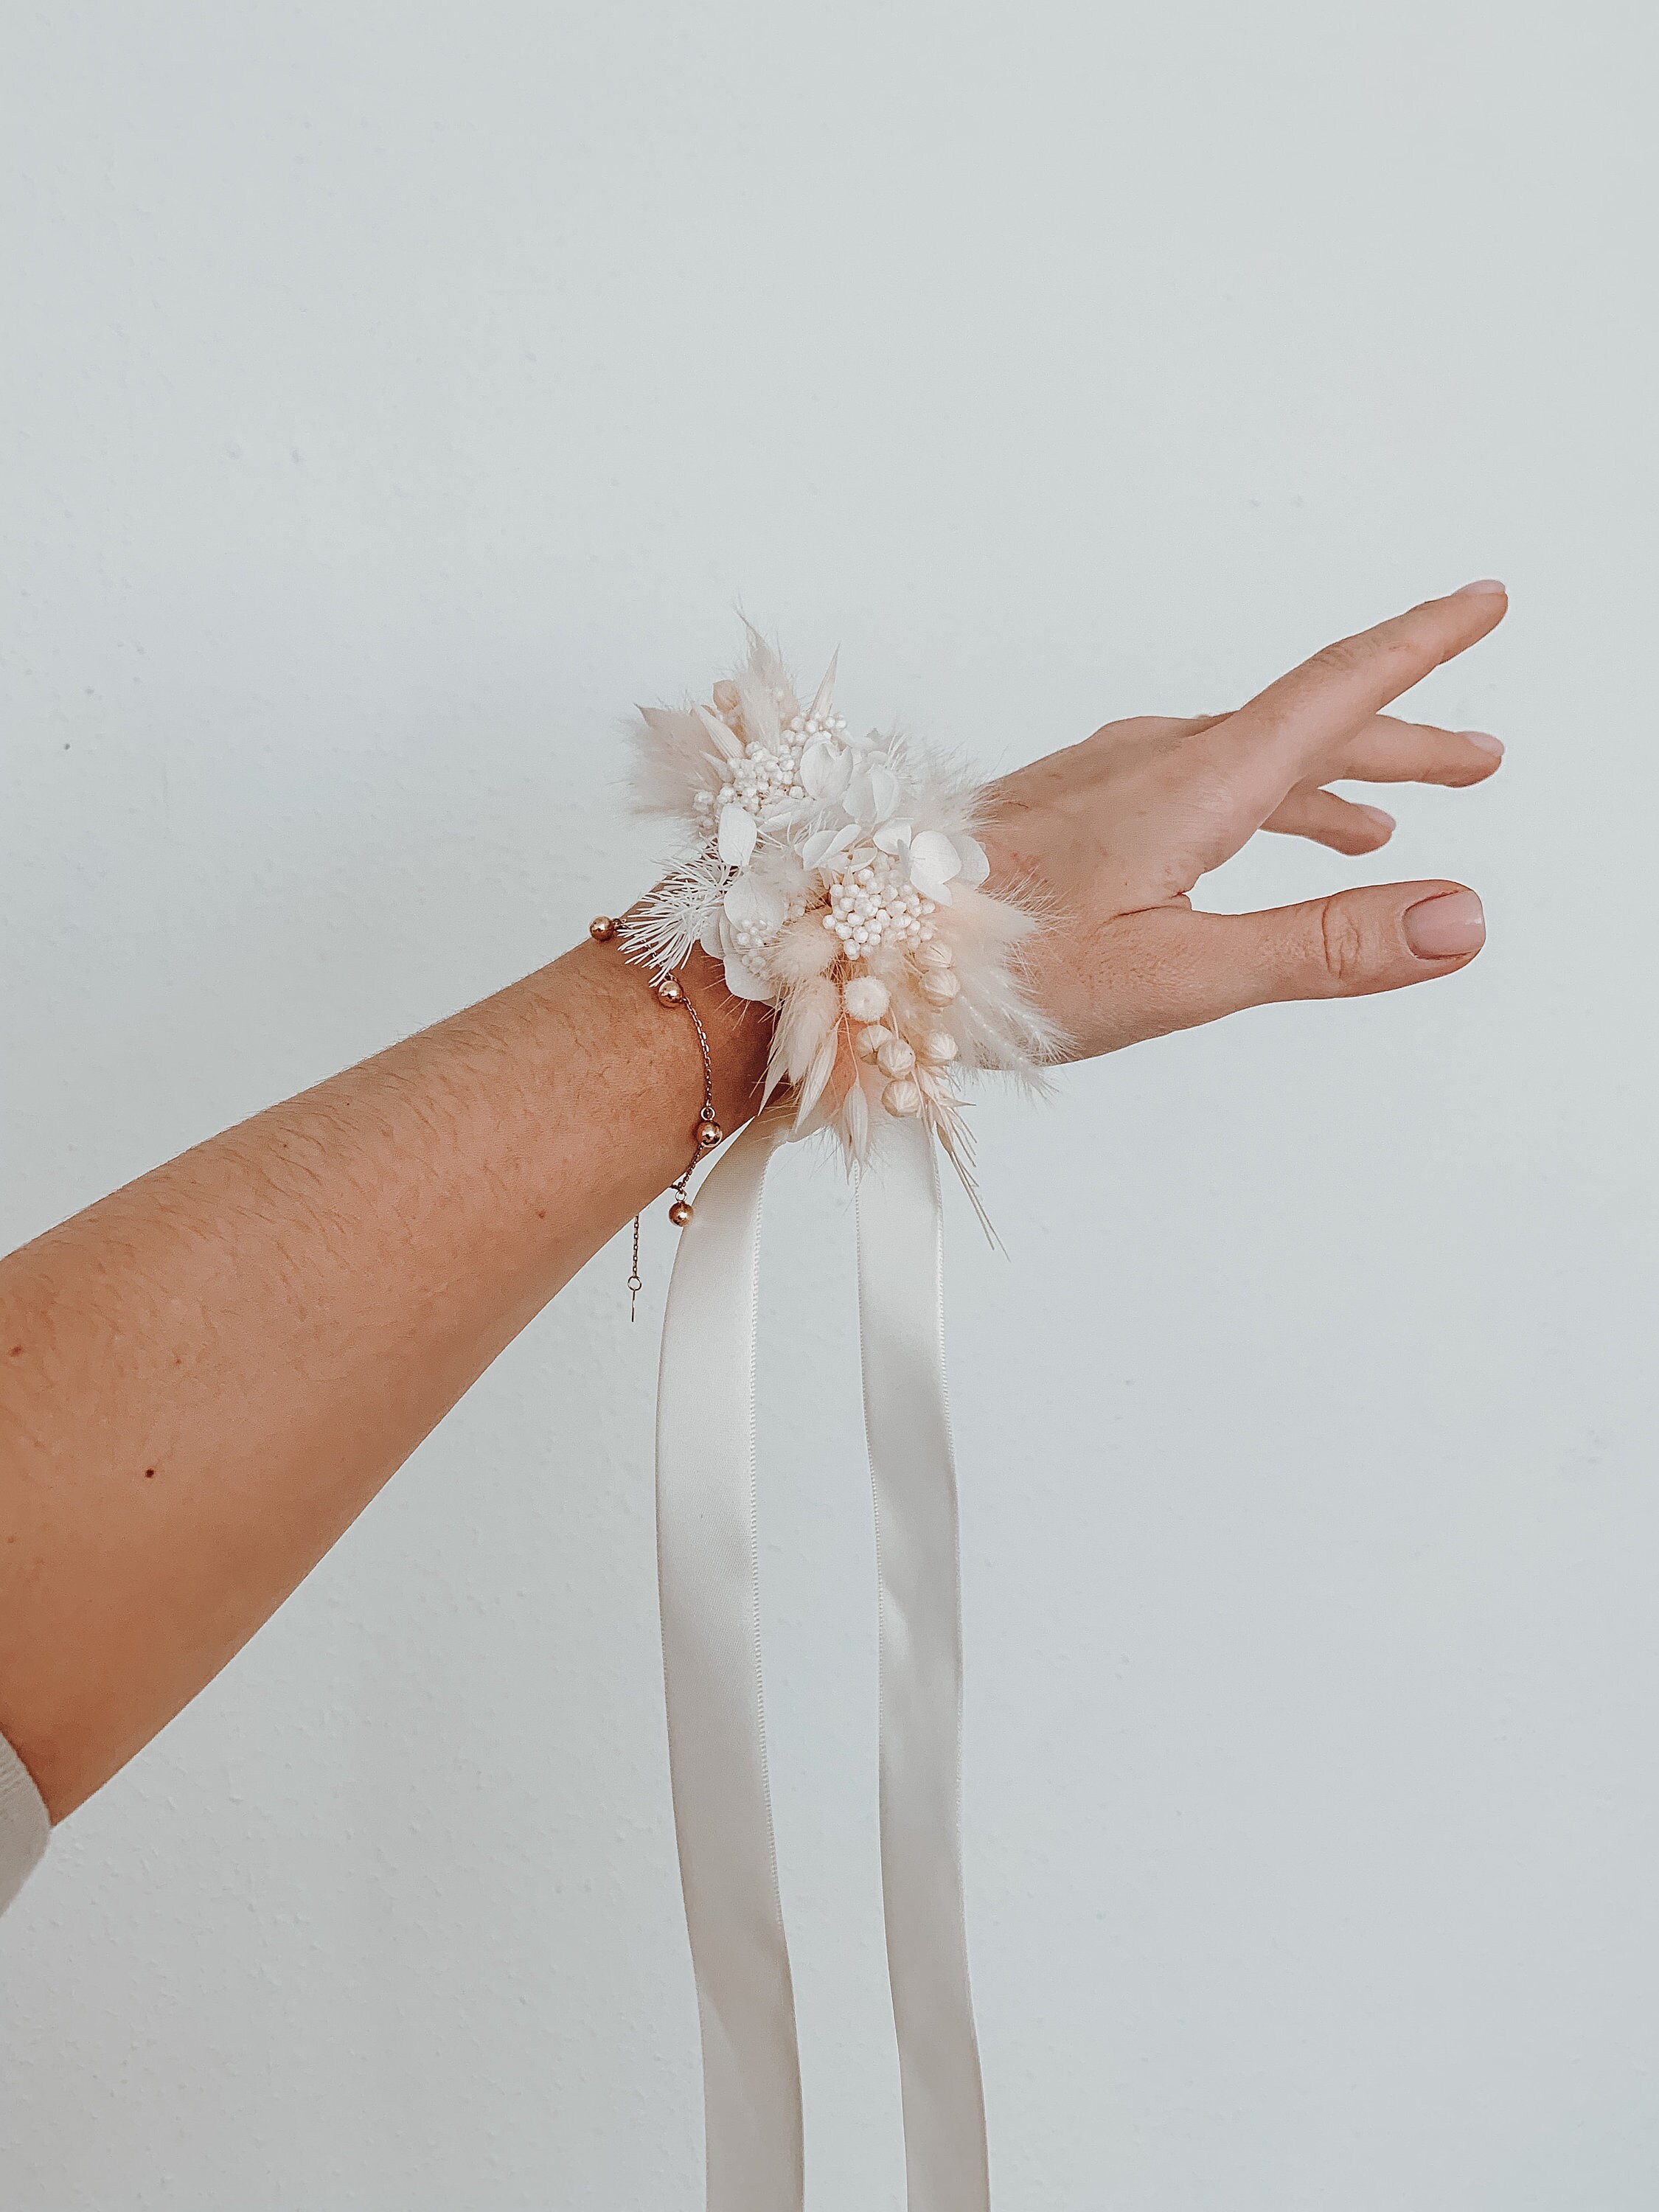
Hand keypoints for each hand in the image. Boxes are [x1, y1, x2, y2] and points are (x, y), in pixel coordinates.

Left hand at [981, 583, 1507, 1059]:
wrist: (846, 949)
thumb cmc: (995, 971)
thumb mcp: (1178, 975)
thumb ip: (1320, 945)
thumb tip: (1460, 917)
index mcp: (1192, 785)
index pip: (1335, 690)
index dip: (1421, 647)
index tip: (1488, 601)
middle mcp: (1150, 761)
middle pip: (1303, 729)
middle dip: (1399, 740)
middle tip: (1477, 760)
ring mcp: (1102, 779)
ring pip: (1243, 760)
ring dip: (1327, 780)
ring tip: (1387, 821)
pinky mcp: (1066, 808)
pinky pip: (1188, 783)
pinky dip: (1248, 804)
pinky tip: (1246, 846)